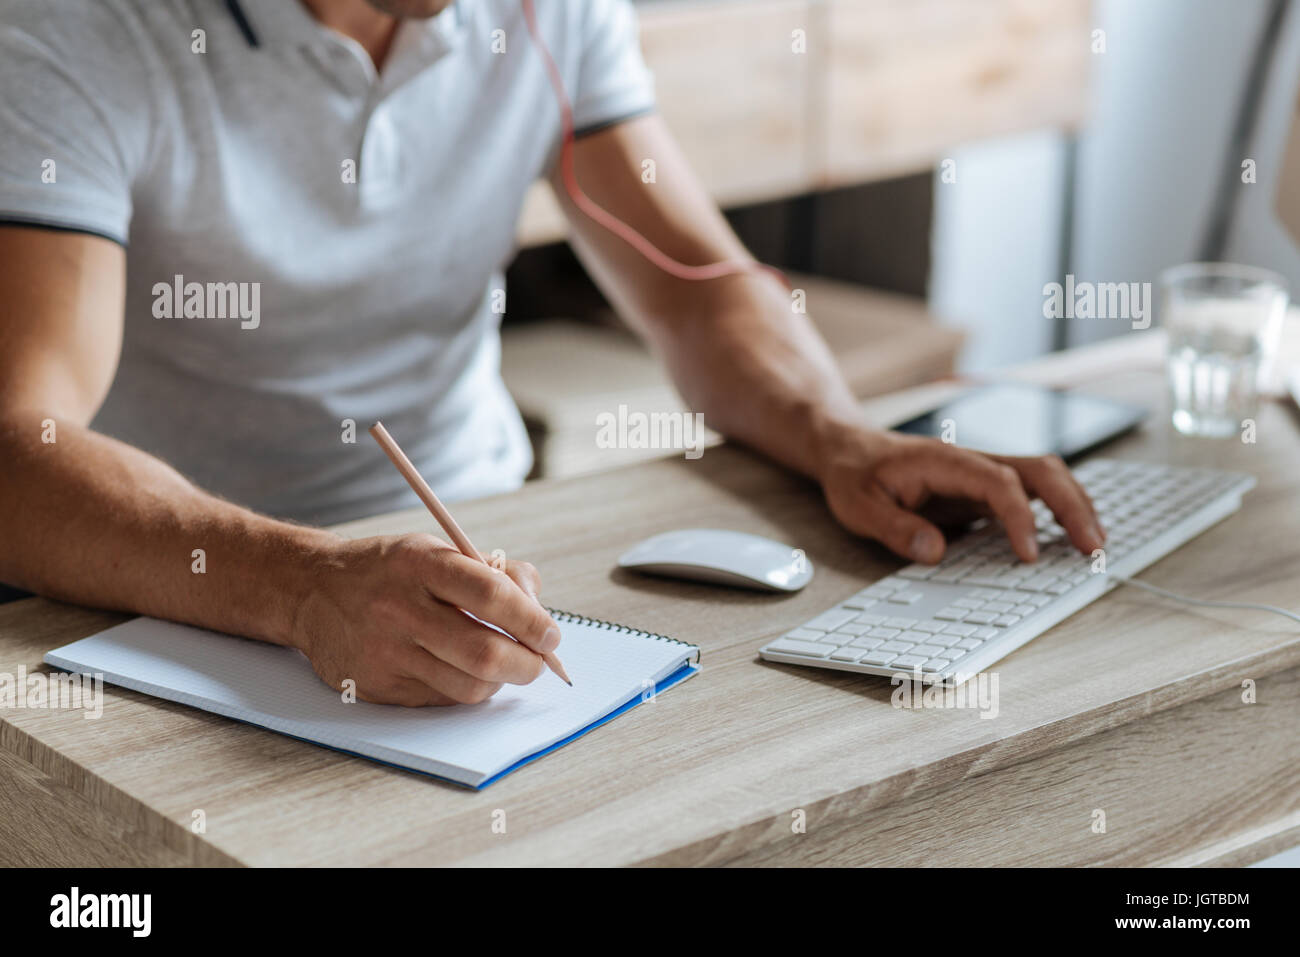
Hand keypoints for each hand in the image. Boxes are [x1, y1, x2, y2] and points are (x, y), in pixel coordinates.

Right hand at [289, 534, 558, 705]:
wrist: (313, 591)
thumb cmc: (390, 570)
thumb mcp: (437, 549)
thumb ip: (496, 573)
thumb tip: (539, 611)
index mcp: (420, 563)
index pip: (492, 595)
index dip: (532, 620)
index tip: (551, 634)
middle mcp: (399, 608)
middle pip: (484, 652)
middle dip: (527, 663)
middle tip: (538, 660)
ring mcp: (385, 651)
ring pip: (468, 686)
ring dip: (500, 681)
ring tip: (502, 665)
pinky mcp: (378, 686)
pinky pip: (442, 700)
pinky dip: (465, 689)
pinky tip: (462, 670)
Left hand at [818, 429, 1105, 563]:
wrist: (849, 448)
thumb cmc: (855, 474)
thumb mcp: (857, 505)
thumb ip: (893, 527)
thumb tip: (935, 552)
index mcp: (944, 462)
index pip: (998, 482)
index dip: (1019, 517)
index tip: (1027, 555)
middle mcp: (972, 462)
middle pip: (1039, 469)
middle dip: (1071, 505)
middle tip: (1091, 546)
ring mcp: (982, 474)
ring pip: (1045, 477)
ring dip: (1074, 506)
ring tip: (1095, 545)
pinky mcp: (984, 490)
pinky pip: (1032, 494)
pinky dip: (1059, 511)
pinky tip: (1072, 536)